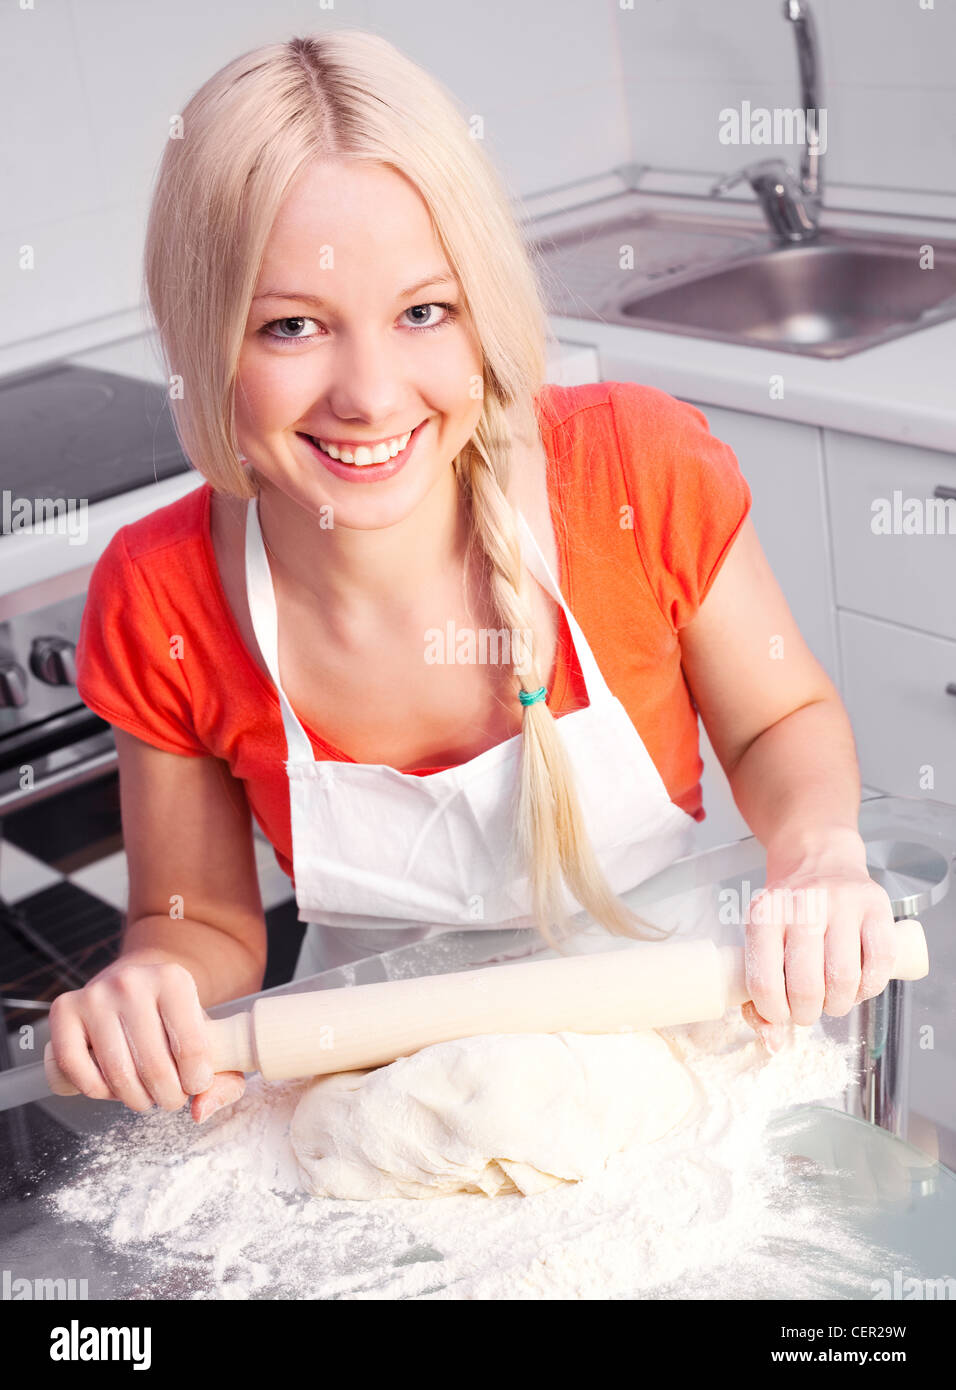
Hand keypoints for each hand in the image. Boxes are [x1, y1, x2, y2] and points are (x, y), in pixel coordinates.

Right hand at [47, 958, 244, 1121]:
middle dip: (168, 1096)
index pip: (192, 1047)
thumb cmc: (176, 1020)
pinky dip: (97, 1091)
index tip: (196, 1084)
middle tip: (171, 1096)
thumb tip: (200, 1111)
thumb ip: (225, 1080)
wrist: (139, 987)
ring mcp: (95, 994)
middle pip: (153, 1065)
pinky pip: (77, 1068)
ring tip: (147, 1094)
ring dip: (136, 1099)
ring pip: (117, 1073)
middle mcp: (132, 981)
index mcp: (174, 979)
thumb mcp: (213, 1039)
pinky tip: (114, 1086)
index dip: (197, 1080)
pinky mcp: (65, 1009)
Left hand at [741, 832, 898, 1050]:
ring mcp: (842, 904)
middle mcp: (802, 905)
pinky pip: (880, 963)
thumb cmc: (788, 909)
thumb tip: (774, 1043)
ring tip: (833, 998)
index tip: (780, 1015)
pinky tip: (858, 984)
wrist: (817, 858)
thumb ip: (761, 993)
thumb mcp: (762, 938)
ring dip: (839, 1004)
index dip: (773, 1013)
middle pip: (806, 986)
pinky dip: (870, 987)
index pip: (764, 981)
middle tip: (808, 1010)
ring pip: (844, 978)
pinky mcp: (876, 906)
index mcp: (764, 914)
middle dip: (807, 1013)